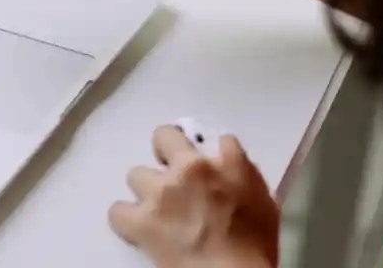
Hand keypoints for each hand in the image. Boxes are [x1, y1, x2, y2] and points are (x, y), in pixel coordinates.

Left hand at [109, 127, 279, 267]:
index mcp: (229, 163)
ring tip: (156, 210)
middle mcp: (192, 168)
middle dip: (164, 150)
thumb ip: (246, 178)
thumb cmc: (256, 247)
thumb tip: (234, 167)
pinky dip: (126, 220)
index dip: (211, 152)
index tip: (208, 165)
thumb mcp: (265, 204)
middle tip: (169, 171)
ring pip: (135, 174)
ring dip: (145, 190)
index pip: (219, 139)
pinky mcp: (142, 219)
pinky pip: (117, 210)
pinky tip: (137, 229)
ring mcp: (162, 191)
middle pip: (164, 136)